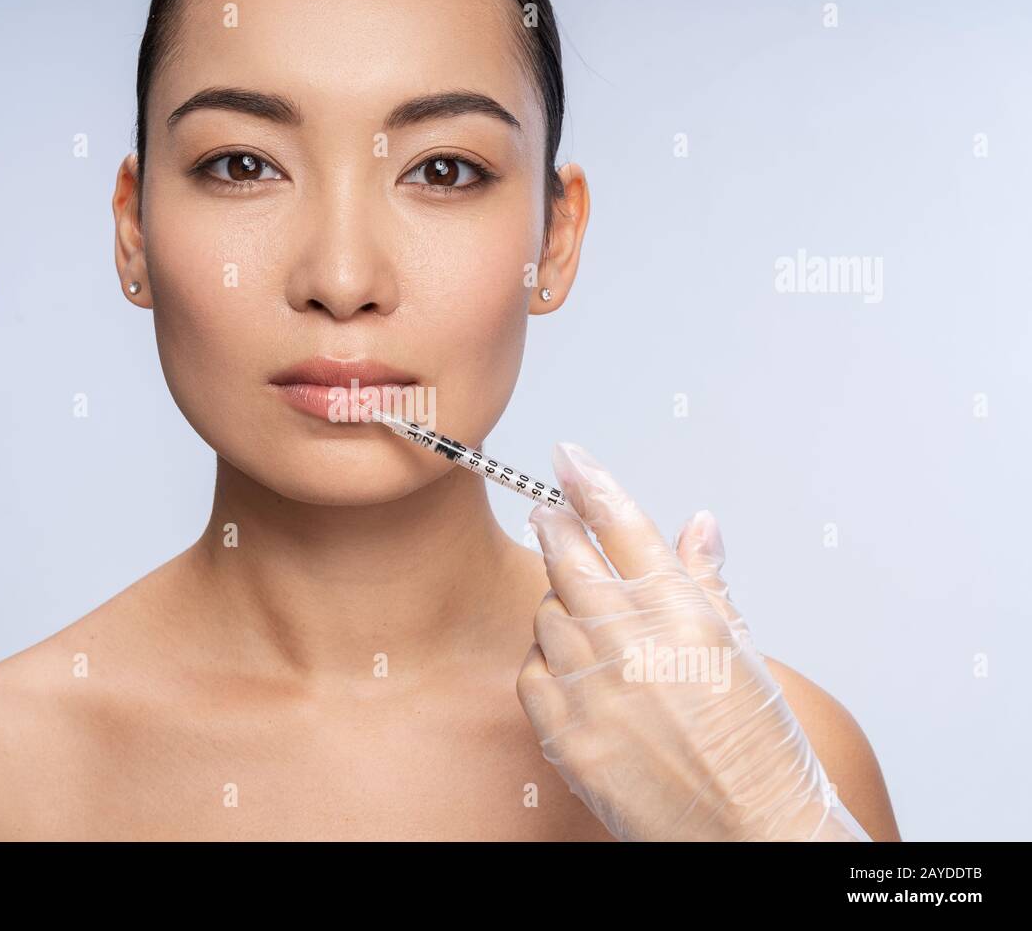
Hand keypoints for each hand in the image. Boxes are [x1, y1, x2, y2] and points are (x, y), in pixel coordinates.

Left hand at [517, 441, 870, 840]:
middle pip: (569, 557)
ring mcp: (593, 689)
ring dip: (561, 607)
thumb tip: (699, 524)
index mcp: (684, 614)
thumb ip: (708, 582)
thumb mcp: (743, 652)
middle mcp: (633, 642)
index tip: (568, 457)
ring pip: (546, 615)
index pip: (623, 525)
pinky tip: (573, 672)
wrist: (751, 834)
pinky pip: (531, 674)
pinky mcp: (566, 734)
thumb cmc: (760, 749)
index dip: (590, 482)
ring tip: (590, 624)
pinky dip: (547, 664)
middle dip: (556, 526)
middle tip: (550, 512)